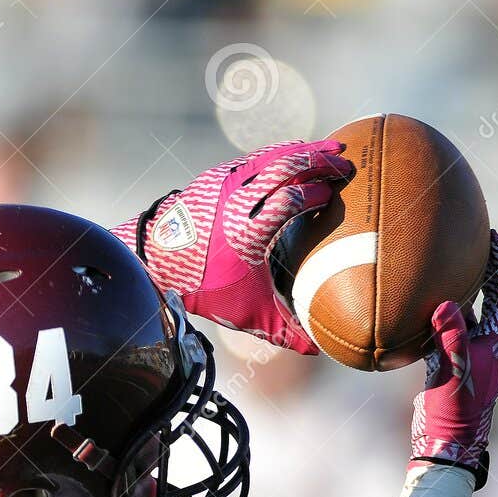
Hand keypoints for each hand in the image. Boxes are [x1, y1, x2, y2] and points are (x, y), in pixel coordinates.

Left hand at [111, 140, 352, 353]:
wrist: (151, 263)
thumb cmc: (202, 289)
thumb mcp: (244, 313)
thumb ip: (282, 330)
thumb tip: (317, 349)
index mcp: (246, 232)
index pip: (290, 199)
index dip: (316, 194)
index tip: (332, 199)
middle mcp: (234, 202)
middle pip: (284, 166)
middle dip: (319, 160)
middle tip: (346, 162)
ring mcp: (221, 184)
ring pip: (269, 156)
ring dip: (302, 149)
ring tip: (331, 147)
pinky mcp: (213, 177)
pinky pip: (253, 159)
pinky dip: (278, 154)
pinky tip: (296, 154)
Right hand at [409, 231, 497, 487]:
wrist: (447, 445)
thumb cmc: (454, 414)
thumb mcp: (453, 374)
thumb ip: (451, 339)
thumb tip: (446, 304)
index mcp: (496, 343)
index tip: (492, 238)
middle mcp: (488, 345)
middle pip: (497, 296)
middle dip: (490, 268)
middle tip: (473, 244)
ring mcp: (470, 355)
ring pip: (473, 313)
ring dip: (466, 289)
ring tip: (448, 267)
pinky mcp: (451, 366)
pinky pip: (449, 331)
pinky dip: (441, 316)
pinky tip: (422, 308)